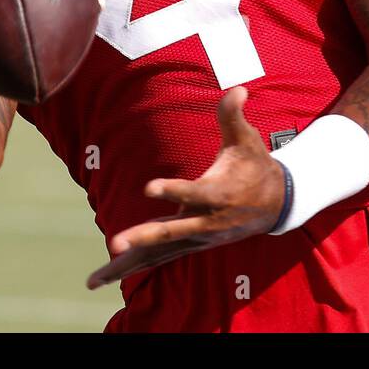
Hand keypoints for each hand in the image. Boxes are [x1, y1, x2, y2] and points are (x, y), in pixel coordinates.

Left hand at [86, 86, 286, 289]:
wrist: (275, 204)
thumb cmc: (255, 165)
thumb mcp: (247, 139)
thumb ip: (234, 116)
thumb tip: (237, 88)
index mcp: (217, 194)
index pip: (192, 193)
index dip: (171, 190)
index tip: (148, 187)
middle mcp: (205, 222)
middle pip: (171, 233)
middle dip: (144, 239)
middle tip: (116, 243)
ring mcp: (196, 238)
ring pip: (159, 254)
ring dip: (127, 264)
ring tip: (94, 279)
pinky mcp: (189, 245)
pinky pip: (158, 259)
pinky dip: (133, 267)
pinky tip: (104, 276)